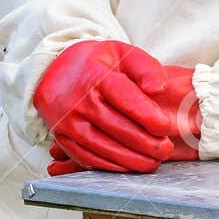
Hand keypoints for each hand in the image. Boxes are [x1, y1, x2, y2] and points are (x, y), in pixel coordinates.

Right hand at [36, 42, 200, 174]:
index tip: (166, 127)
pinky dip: (110, 166)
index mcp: (95, 76)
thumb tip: (158, 89)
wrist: (53, 71)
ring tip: (152, 162)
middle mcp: (78, 101)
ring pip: (102, 147)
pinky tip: (129, 166)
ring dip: (130, 159)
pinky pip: (87, 157)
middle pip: (116, 127)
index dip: (148, 116)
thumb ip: (145, 68)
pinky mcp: (61, 138)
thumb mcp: (121, 52)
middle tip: (165, 150)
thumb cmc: (95, 63)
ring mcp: (67, 121)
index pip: (126, 99)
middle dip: (145, 143)